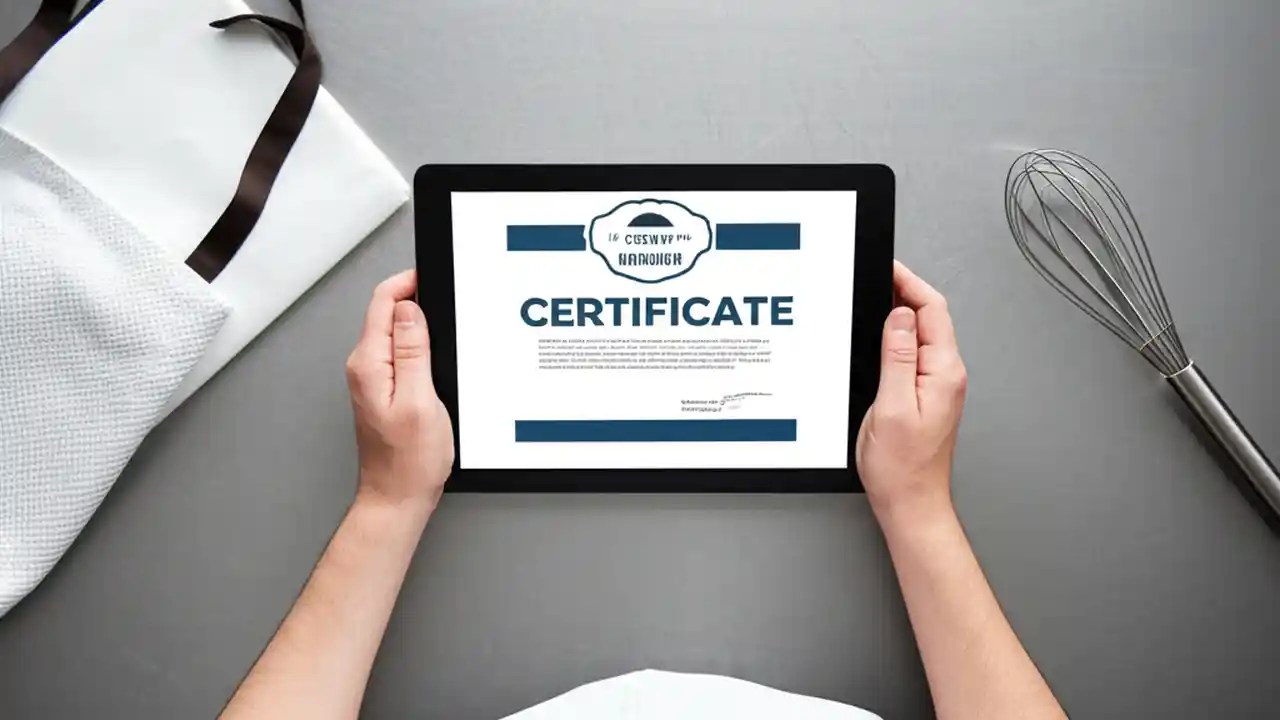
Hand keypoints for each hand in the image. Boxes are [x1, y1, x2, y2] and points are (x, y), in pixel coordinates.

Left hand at [345, 270, 454, 512]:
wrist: (398, 497)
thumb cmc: (409, 461)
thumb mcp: (420, 400)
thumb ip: (413, 351)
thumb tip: (409, 309)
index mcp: (369, 364)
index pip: (382, 302)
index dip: (408, 282)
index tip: (432, 277)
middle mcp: (365, 367)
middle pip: (388, 312)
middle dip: (417, 301)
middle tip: (448, 305)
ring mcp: (373, 377)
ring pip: (396, 332)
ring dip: (420, 325)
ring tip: (446, 331)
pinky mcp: (384, 388)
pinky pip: (400, 353)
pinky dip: (420, 347)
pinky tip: (438, 358)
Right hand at [857, 261, 967, 522]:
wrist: (911, 503)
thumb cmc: (902, 468)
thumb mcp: (892, 406)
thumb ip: (897, 357)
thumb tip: (899, 316)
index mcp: (943, 372)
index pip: (931, 310)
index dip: (909, 283)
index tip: (887, 267)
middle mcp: (947, 375)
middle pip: (929, 318)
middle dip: (903, 292)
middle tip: (875, 278)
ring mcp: (938, 385)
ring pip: (920, 335)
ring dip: (898, 315)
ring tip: (873, 301)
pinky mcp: (926, 395)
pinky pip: (913, 355)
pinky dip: (895, 339)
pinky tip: (878, 340)